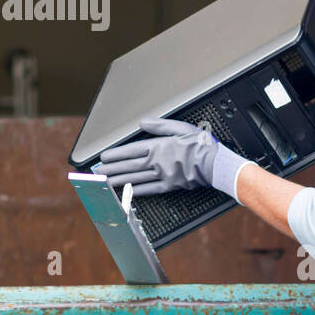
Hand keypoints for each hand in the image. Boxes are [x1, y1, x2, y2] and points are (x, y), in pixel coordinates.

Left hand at [98, 117, 249, 198]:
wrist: (215, 164)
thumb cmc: (200, 145)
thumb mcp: (180, 127)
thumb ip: (160, 126)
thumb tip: (143, 123)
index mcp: (158, 146)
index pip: (132, 150)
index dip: (116, 154)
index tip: (104, 157)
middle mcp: (157, 162)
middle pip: (130, 165)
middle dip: (113, 168)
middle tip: (99, 172)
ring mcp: (162, 175)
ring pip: (137, 177)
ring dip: (120, 180)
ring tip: (107, 181)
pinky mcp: (170, 185)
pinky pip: (150, 189)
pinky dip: (137, 190)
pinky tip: (127, 191)